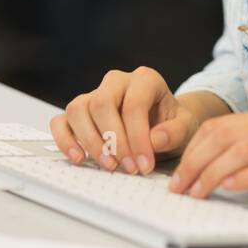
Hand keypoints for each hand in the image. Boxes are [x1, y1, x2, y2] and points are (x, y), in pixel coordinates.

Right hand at [49, 66, 199, 174]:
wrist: (163, 126)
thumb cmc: (172, 125)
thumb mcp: (186, 128)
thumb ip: (175, 132)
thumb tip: (155, 139)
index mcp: (145, 79)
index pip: (134, 103)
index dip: (137, 136)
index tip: (144, 164)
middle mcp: (117, 82)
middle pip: (102, 103)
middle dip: (113, 140)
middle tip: (128, 168)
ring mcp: (94, 95)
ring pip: (78, 109)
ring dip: (90, 142)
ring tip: (109, 166)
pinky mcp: (79, 113)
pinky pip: (61, 121)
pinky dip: (65, 140)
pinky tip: (80, 158)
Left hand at [168, 109, 247, 216]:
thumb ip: (226, 159)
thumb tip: (185, 173)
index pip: (217, 127)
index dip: (191, 151)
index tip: (176, 178)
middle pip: (227, 136)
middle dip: (197, 163)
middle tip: (181, 188)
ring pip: (245, 150)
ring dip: (215, 173)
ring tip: (200, 192)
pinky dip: (247, 178)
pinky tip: (231, 189)